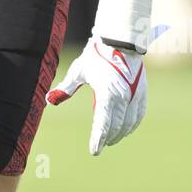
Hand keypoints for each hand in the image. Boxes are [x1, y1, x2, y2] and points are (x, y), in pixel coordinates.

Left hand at [46, 38, 146, 154]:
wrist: (119, 40)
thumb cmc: (96, 55)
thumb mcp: (79, 71)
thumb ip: (66, 88)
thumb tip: (49, 100)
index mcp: (107, 94)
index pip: (102, 124)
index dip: (98, 140)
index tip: (94, 151)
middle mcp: (123, 97)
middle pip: (116, 126)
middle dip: (108, 138)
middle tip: (100, 145)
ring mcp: (135, 95)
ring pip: (129, 123)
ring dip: (121, 133)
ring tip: (111, 139)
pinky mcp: (142, 91)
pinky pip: (139, 114)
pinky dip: (132, 124)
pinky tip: (126, 128)